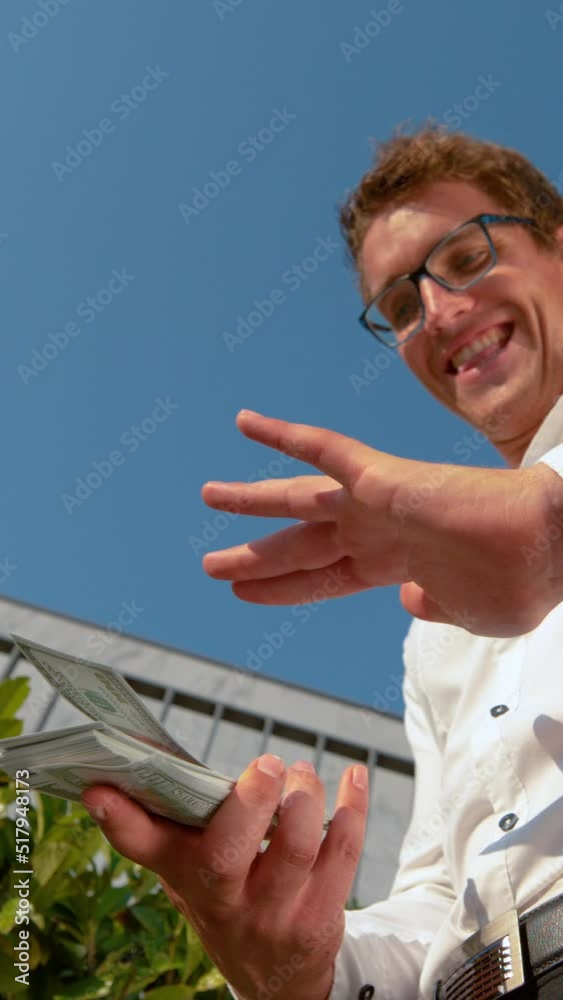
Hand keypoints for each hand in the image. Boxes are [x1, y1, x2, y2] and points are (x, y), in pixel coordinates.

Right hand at [81, 755, 368, 999]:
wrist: (273, 976)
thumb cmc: (226, 894)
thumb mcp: (190, 869)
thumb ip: (166, 825)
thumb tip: (124, 774)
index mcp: (184, 874)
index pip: (144, 848)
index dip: (120, 820)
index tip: (99, 790)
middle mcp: (221, 901)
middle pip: (229, 853)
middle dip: (251, 801)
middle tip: (268, 764)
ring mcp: (272, 915)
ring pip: (295, 847)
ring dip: (307, 796)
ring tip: (304, 774)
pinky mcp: (318, 920)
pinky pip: (342, 855)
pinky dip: (353, 807)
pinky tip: (354, 777)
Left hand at [201, 410, 562, 636]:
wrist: (550, 548)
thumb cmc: (522, 579)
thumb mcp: (469, 613)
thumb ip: (431, 608)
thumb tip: (407, 599)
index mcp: (395, 565)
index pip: (325, 577)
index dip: (284, 587)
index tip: (245, 594)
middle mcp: (377, 532)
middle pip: (300, 546)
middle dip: (256, 557)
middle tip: (212, 565)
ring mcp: (377, 504)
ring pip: (297, 498)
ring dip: (250, 498)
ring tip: (206, 495)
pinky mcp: (382, 478)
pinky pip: (323, 448)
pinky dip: (284, 434)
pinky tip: (244, 422)